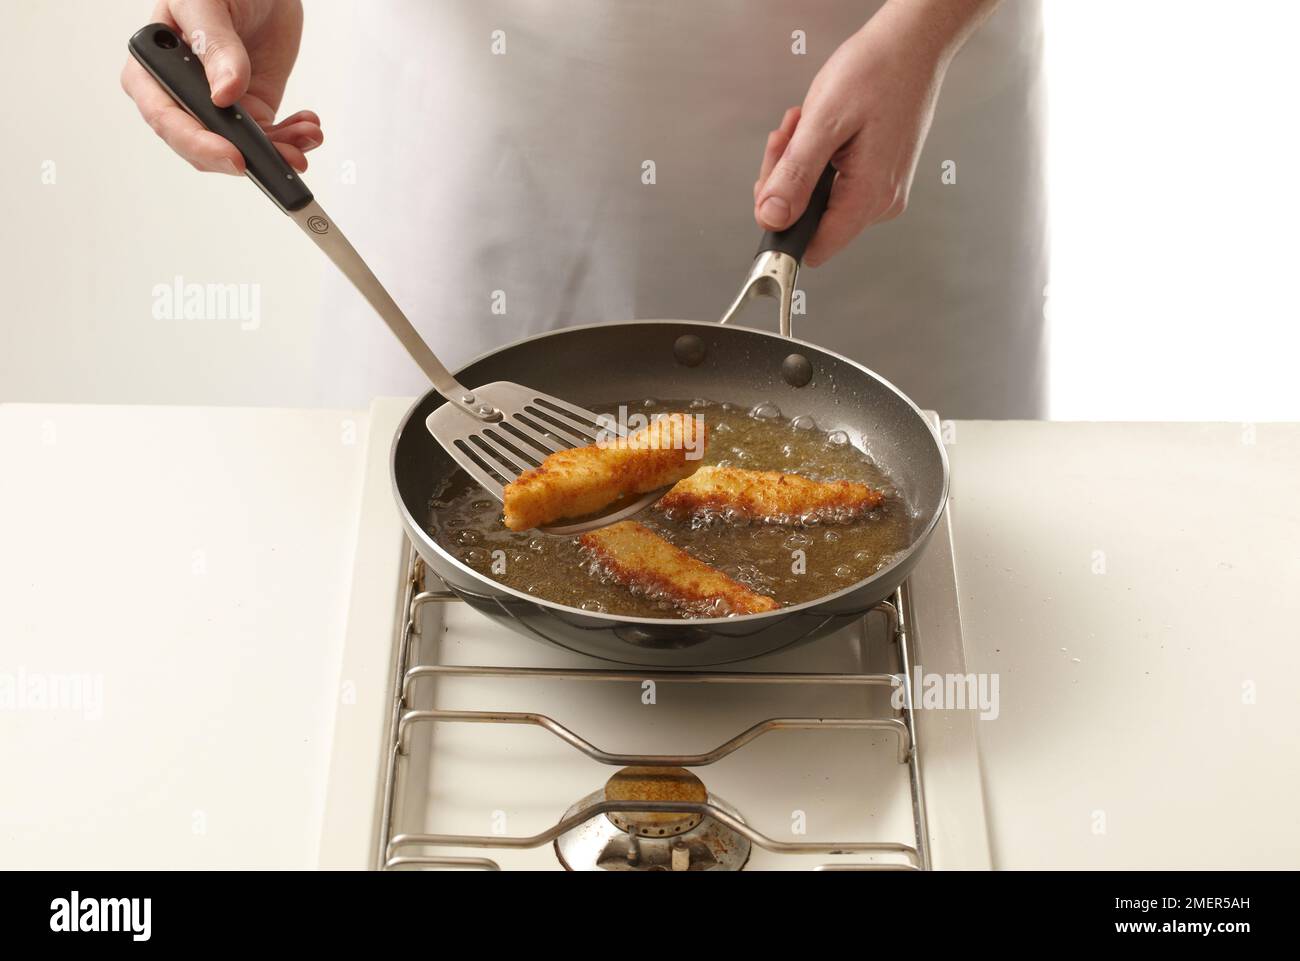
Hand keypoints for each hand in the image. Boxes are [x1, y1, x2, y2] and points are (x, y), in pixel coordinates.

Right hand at [121, 0, 320, 173]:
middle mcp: (183, 93)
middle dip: (246, 156)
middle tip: (283, 157)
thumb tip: (224, 94)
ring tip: (305, 138)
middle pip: (203, 143)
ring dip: (277, 151)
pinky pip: (267, 138)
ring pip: (240, 148)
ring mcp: (218, 106)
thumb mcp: (208, 4)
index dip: (197, 142)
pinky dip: (290, 139)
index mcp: (155, 67)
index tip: (232, 156)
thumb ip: (216, 47)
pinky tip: (308, 128)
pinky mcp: (251, 109)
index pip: (165, 116)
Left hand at [754, 1, 990, 265]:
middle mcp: (880, 202)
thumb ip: (796, 176)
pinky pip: (831, 183)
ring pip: (816, 200)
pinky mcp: (877, 177)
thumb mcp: (824, 122)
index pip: (812, 247)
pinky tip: (818, 129)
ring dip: (798, 164)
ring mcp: (881, 190)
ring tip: (805, 125)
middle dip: (785, 181)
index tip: (770, 188)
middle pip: (809, 221)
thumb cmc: (878, 71)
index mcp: (869, 196)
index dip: (782, 225)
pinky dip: (815, 158)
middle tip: (788, 140)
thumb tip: (772, 218)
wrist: (911, 44)